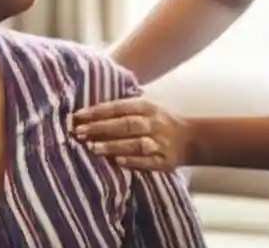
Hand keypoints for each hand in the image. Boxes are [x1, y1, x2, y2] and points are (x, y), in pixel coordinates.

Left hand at [71, 97, 193, 170]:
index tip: (78, 115)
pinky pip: (147, 161)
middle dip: (100, 128)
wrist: (190, 139)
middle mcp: (154, 123)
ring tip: (92, 148)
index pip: (119, 107)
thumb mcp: (147, 107)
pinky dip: (132, 161)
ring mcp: (160, 142)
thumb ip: (124, 107)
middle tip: (79, 132)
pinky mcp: (164, 161)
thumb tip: (90, 109)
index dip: (98, 111)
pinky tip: (117, 161)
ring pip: (135, 143)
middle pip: (125, 124)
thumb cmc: (159, 121)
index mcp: (147, 107)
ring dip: (113, 145)